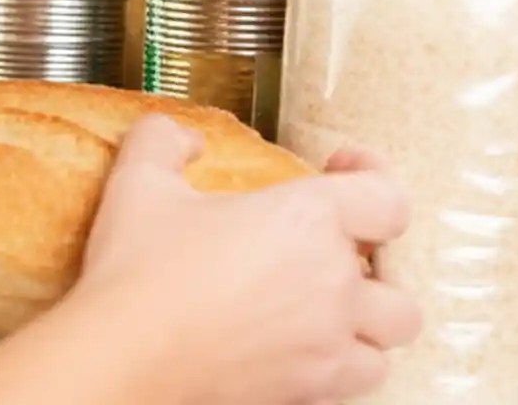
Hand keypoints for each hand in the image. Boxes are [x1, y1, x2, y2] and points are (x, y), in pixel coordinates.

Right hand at [77, 116, 420, 403]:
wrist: (121, 356)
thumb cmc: (136, 272)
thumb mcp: (138, 182)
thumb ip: (164, 141)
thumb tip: (184, 139)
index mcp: (306, 218)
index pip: (386, 197)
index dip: (373, 173)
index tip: (344, 168)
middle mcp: (332, 283)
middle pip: (396, 278)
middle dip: (371, 264)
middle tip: (333, 253)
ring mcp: (326, 344)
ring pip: (389, 337)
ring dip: (367, 322)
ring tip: (330, 311)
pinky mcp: (307, 391)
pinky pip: (355, 382)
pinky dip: (340, 366)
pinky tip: (303, 352)